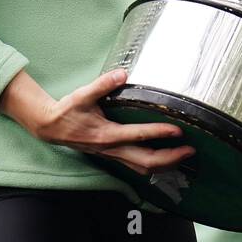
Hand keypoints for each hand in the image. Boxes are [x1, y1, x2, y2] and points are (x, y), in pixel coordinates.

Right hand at [0, 69, 194, 175]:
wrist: (51, 128)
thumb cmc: (67, 111)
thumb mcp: (82, 95)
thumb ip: (103, 85)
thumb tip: (122, 73)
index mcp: (106, 135)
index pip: (138, 136)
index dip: (159, 133)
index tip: (178, 130)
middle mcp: (111, 149)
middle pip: (146, 162)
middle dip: (171, 157)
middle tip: (190, 149)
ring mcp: (112, 155)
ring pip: (143, 168)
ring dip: (165, 164)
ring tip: (184, 156)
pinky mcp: (112, 156)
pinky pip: (137, 166)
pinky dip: (154, 165)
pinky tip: (166, 160)